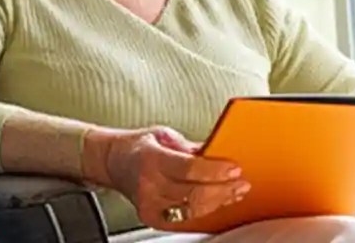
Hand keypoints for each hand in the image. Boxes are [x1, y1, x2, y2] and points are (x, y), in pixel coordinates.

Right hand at [93, 126, 249, 229]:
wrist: (113, 162)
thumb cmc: (139, 146)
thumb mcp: (164, 135)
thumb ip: (190, 146)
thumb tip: (218, 152)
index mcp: (151, 158)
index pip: (188, 168)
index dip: (214, 171)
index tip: (234, 168)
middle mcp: (147, 184)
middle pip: (193, 193)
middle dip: (222, 189)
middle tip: (241, 183)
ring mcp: (148, 205)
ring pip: (191, 210)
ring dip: (217, 202)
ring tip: (234, 193)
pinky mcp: (151, 218)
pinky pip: (184, 220)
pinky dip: (204, 212)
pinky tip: (217, 203)